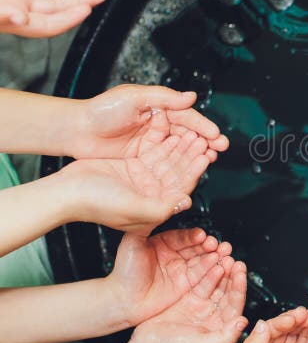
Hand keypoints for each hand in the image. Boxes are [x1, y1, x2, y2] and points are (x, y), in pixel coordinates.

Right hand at [60, 129, 210, 233]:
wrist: (66, 192)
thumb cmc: (97, 205)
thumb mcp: (135, 209)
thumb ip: (162, 207)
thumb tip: (187, 202)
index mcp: (155, 209)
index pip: (182, 188)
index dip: (195, 172)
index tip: (206, 156)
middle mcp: (151, 195)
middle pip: (177, 172)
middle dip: (190, 156)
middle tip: (202, 139)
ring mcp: (142, 180)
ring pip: (167, 161)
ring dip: (180, 148)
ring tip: (191, 133)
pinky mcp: (132, 166)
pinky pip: (153, 153)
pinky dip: (164, 143)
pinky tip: (173, 133)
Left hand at [71, 84, 228, 160]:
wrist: (76, 131)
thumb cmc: (101, 110)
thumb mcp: (134, 97)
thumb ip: (164, 97)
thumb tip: (190, 96)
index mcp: (158, 107)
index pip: (187, 117)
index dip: (203, 126)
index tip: (215, 135)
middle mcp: (158, 124)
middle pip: (188, 133)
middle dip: (206, 140)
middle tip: (220, 148)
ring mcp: (151, 142)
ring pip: (180, 148)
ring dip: (197, 153)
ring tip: (211, 159)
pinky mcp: (143, 158)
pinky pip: (167, 161)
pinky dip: (181, 164)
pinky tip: (191, 168)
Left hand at [108, 228, 231, 325]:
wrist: (123, 300)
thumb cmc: (124, 272)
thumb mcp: (133, 242)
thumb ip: (147, 224)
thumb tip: (161, 209)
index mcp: (163, 242)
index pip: (183, 236)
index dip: (193, 236)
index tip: (201, 235)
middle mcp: (173, 255)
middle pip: (196, 247)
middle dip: (208, 245)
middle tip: (216, 243)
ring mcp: (180, 270)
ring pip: (202, 260)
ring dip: (214, 256)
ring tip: (223, 253)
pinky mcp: (186, 285)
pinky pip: (201, 276)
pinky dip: (211, 271)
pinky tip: (218, 265)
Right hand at [130, 255, 248, 342]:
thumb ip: (226, 337)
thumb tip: (243, 322)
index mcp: (221, 327)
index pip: (235, 303)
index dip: (239, 286)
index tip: (240, 271)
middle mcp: (213, 316)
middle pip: (227, 291)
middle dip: (231, 275)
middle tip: (233, 259)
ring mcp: (200, 307)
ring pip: (215, 285)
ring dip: (220, 271)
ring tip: (223, 257)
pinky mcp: (188, 300)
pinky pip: (201, 283)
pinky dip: (206, 273)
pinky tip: (210, 263)